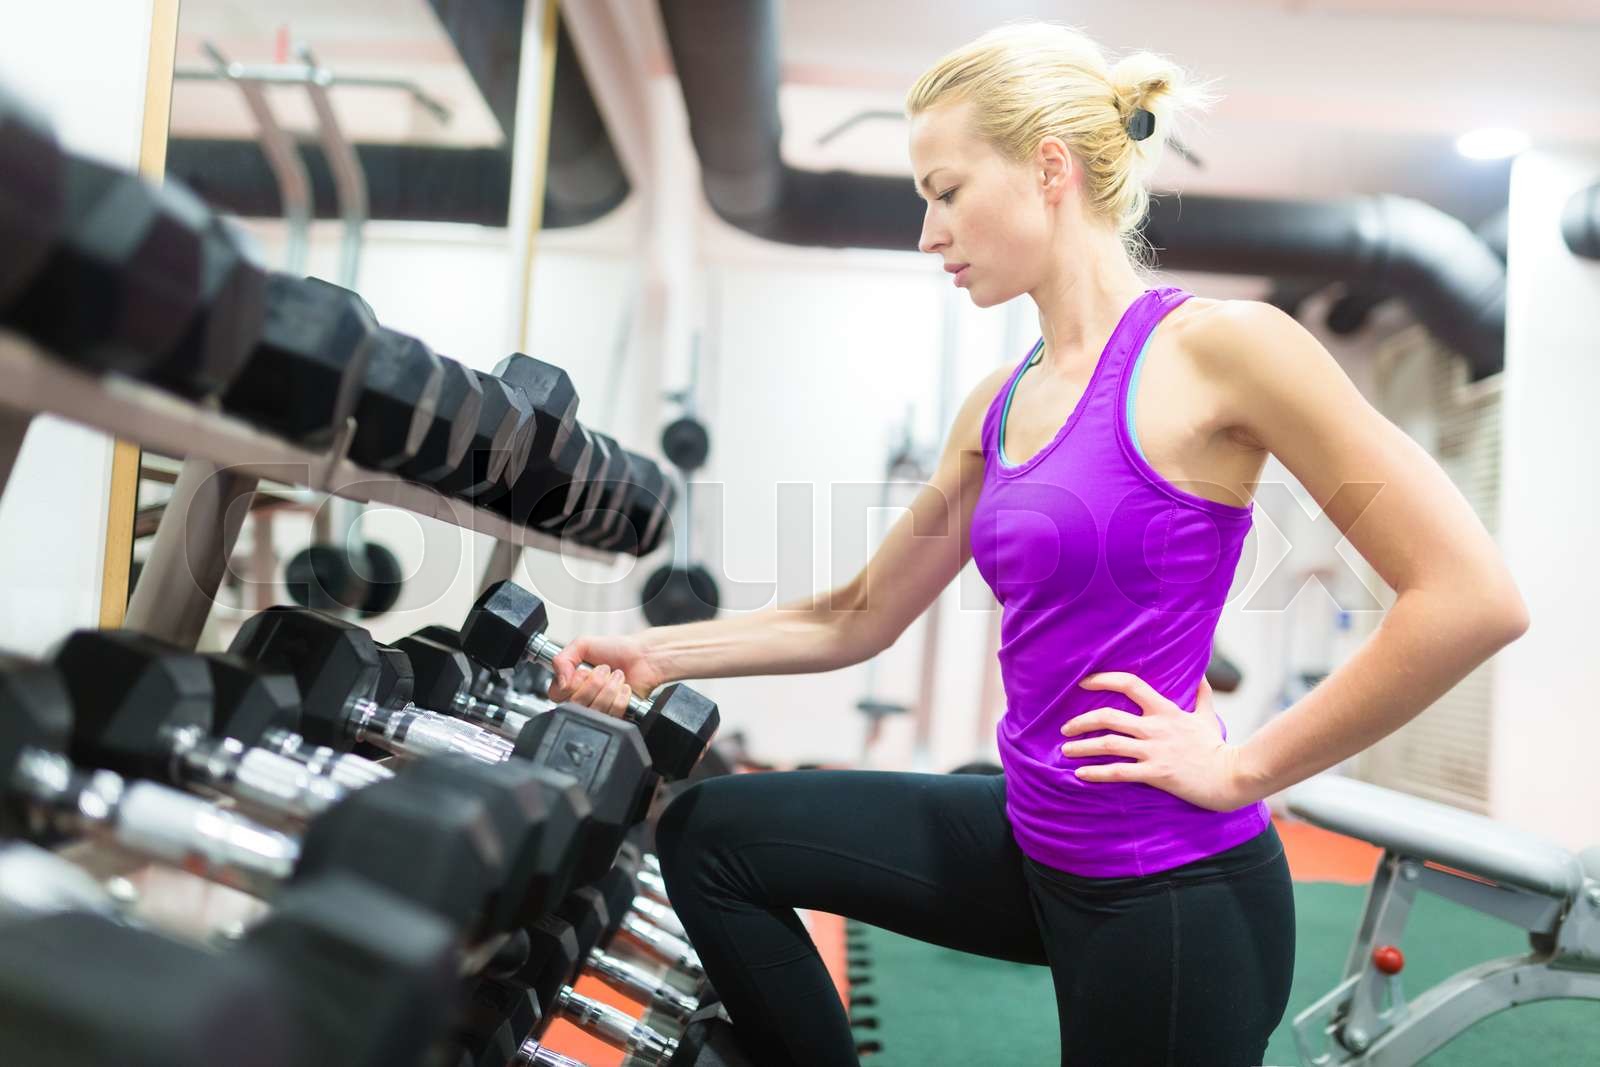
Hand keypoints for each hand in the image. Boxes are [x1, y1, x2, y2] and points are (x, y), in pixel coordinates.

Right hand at [546, 634, 662, 719]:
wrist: (643, 656)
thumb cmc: (616, 649)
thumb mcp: (582, 644)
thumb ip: (561, 659)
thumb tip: (560, 682)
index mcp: (570, 683)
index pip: (557, 695)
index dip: (573, 682)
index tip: (584, 671)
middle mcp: (582, 698)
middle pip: (577, 703)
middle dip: (595, 681)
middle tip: (604, 670)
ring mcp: (598, 709)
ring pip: (596, 708)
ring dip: (610, 687)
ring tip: (616, 677)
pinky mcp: (615, 716)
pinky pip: (613, 713)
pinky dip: (621, 696)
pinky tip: (624, 688)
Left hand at [1058, 672, 1252, 812]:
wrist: (1232, 775)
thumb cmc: (1218, 748)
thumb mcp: (1208, 717)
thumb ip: (1202, 696)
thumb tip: (1202, 677)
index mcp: (1165, 710)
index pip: (1130, 684)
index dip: (1103, 679)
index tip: (1084, 683)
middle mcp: (1155, 728)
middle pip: (1108, 716)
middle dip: (1081, 721)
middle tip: (1066, 728)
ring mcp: (1154, 751)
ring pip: (1108, 744)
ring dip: (1082, 747)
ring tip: (1065, 750)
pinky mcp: (1156, 774)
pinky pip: (1119, 772)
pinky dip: (1097, 773)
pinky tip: (1081, 774)